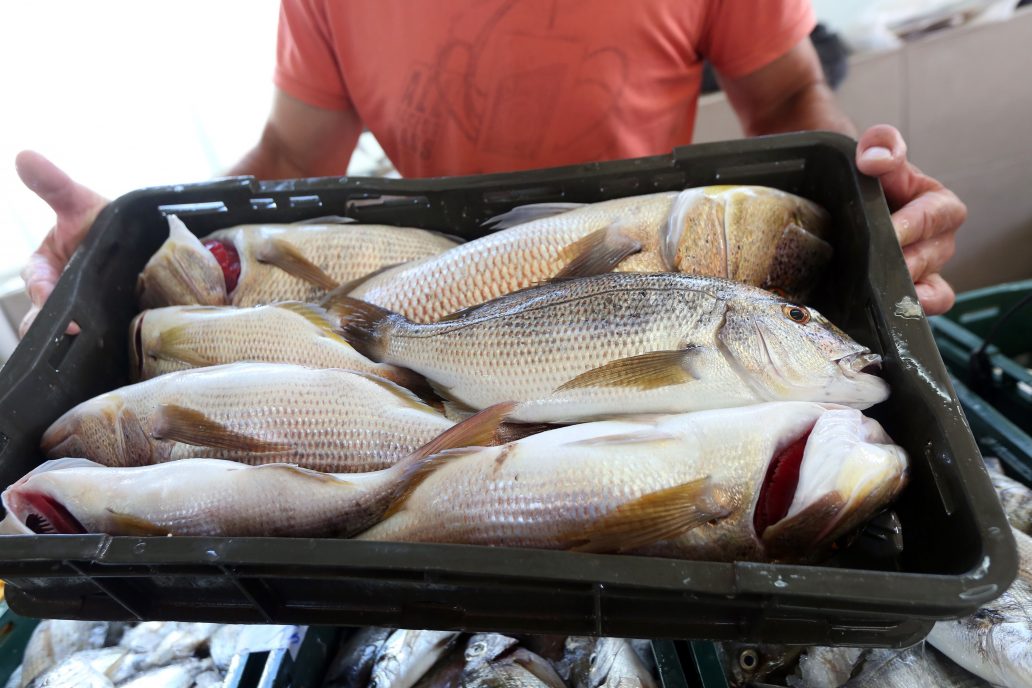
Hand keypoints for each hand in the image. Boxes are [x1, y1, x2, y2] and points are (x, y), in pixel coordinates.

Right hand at [15, 151, 107, 336]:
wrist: (143, 242)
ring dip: (72, 344)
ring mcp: (81, 313)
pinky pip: (98, 345)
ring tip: (87, 347)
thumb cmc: (102, 221)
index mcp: (44, 267)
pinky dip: (101, 350)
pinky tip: (113, 354)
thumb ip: (53, 185)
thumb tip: (24, 156)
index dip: (39, 288)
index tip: (47, 294)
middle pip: (43, 318)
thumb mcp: (79, 202)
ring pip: (66, 337)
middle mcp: (58, 293)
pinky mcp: (104, 328)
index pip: (34, 281)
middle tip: (70, 332)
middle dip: (50, 327)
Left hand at [855, 125, 965, 314]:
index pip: (935, 214)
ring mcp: (927, 267)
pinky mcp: (913, 289)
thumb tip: (874, 160)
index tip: (889, 231)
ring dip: (903, 285)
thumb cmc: (868, 178)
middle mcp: (938, 238)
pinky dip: (917, 306)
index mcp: (937, 203)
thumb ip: (880, 145)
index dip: (912, 224)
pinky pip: (929, 303)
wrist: (847, 201)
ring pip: (928, 282)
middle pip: (930, 254)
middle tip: (875, 263)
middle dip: (903, 259)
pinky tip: (893, 306)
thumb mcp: (875, 152)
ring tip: (878, 285)